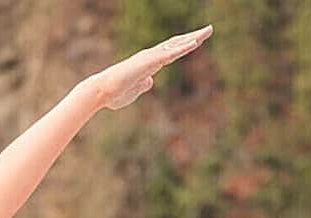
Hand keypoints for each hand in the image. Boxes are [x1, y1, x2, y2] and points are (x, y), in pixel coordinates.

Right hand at [88, 25, 212, 109]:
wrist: (102, 92)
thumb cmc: (114, 94)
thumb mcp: (134, 91)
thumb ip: (143, 85)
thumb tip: (150, 81)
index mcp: (148, 64)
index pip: (170, 52)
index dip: (184, 46)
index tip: (197, 41)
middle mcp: (150, 57)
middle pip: (176, 44)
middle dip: (193, 37)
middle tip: (209, 29)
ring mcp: (149, 58)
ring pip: (175, 45)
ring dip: (192, 38)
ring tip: (208, 31)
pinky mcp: (148, 62)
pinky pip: (169, 54)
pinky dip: (182, 48)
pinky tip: (194, 43)